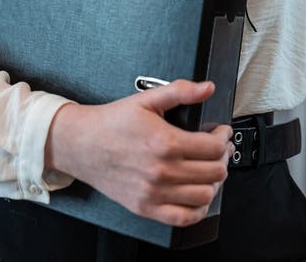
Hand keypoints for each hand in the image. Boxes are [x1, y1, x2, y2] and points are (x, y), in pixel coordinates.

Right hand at [45, 79, 232, 226]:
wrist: (82, 144)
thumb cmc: (112, 122)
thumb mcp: (147, 99)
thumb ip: (180, 91)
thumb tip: (206, 88)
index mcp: (165, 142)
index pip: (213, 148)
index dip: (224, 137)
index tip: (221, 132)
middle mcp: (162, 171)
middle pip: (214, 172)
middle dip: (223, 158)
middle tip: (219, 148)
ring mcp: (154, 192)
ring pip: (204, 196)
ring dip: (214, 182)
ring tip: (209, 169)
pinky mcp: (146, 207)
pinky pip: (184, 218)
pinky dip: (198, 209)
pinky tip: (197, 194)